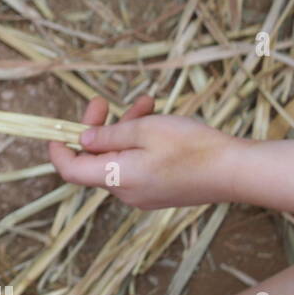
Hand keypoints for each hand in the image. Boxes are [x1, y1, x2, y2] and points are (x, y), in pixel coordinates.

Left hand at [48, 95, 240, 208]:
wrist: (238, 171)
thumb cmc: (192, 148)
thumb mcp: (144, 131)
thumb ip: (108, 136)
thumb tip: (82, 140)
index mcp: (117, 179)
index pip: (71, 170)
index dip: (59, 150)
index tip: (55, 131)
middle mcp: (126, 192)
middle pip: (95, 160)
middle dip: (97, 128)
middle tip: (101, 101)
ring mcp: (144, 193)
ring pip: (120, 157)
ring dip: (124, 129)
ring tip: (142, 102)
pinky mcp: (161, 189)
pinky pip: (138, 163)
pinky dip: (140, 142)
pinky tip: (155, 117)